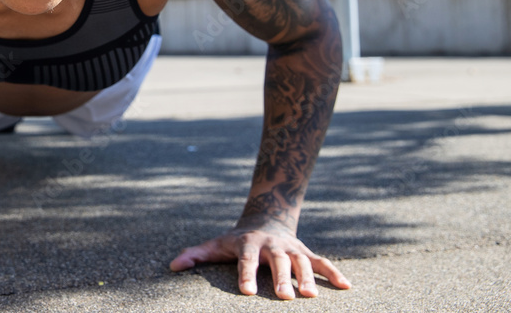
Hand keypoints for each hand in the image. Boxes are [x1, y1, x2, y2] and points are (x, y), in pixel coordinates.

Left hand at [169, 222, 350, 298]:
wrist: (266, 219)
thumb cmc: (236, 240)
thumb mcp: (216, 244)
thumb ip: (195, 255)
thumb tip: (172, 267)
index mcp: (248, 244)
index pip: (246, 260)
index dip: (246, 275)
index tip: (247, 292)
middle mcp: (272, 246)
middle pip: (277, 262)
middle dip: (280, 279)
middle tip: (284, 298)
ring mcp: (291, 248)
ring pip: (301, 262)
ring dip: (307, 277)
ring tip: (311, 296)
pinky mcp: (306, 252)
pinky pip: (322, 262)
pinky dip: (334, 273)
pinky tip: (346, 287)